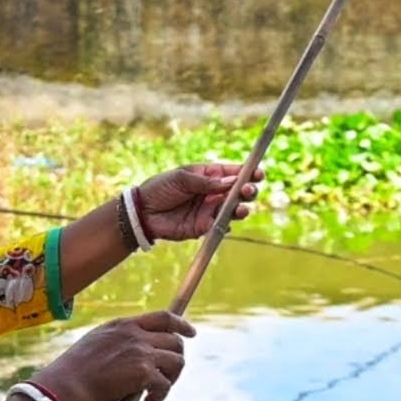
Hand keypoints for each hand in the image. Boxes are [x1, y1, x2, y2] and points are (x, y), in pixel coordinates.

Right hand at [31, 310, 193, 400]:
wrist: (66, 384)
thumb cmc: (76, 369)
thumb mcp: (98, 342)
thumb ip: (119, 341)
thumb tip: (136, 354)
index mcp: (124, 325)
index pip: (163, 317)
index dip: (181, 324)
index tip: (190, 333)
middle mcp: (136, 335)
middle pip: (175, 341)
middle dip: (177, 359)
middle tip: (167, 377)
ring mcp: (141, 352)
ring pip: (177, 361)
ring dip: (171, 379)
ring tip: (154, 391)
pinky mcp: (143, 373)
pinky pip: (165, 384)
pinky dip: (160, 396)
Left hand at [136, 163, 262, 241]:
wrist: (142, 211)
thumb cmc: (160, 188)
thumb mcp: (181, 178)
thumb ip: (206, 182)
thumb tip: (231, 182)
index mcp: (209, 176)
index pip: (233, 173)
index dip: (248, 173)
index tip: (258, 173)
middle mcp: (213, 193)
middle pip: (238, 192)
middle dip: (248, 191)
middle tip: (248, 191)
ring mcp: (209, 210)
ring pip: (233, 210)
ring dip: (240, 209)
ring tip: (241, 208)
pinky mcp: (203, 227)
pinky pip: (219, 227)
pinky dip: (225, 226)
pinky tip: (224, 223)